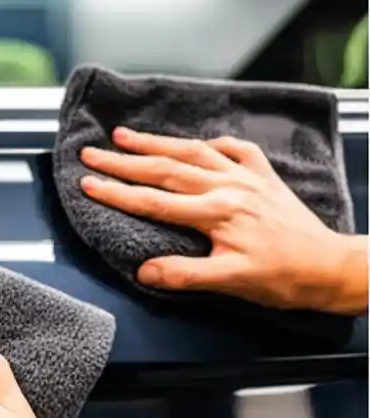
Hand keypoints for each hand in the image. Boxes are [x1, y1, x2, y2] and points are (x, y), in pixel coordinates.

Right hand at [80, 127, 366, 314]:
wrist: (331, 267)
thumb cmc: (282, 278)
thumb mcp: (231, 283)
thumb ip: (185, 275)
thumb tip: (144, 271)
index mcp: (215, 213)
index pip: (153, 201)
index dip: (116, 192)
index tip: (86, 182)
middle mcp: (227, 187)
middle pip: (165, 169)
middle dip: (124, 160)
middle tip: (92, 152)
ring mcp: (246, 178)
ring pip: (193, 152)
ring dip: (157, 142)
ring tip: (126, 134)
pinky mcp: (264, 177)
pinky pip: (234, 150)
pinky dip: (212, 143)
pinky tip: (199, 143)